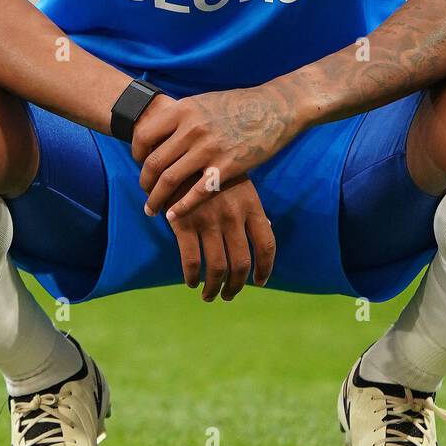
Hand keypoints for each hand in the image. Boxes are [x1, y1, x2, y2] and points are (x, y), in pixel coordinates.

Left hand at [133, 86, 300, 218]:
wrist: (275, 107)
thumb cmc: (238, 104)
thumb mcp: (203, 102)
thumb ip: (181, 117)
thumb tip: (160, 133)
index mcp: (183, 110)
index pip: (144, 136)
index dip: (136, 154)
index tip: (139, 165)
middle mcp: (191, 129)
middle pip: (153, 162)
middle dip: (144, 183)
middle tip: (145, 193)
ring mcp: (208, 149)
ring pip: (169, 180)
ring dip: (156, 199)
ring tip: (152, 210)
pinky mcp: (226, 167)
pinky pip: (196, 193)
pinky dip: (181, 208)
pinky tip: (174, 216)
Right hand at [169, 177, 275, 301]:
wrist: (178, 150)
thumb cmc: (212, 167)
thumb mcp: (239, 180)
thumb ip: (251, 206)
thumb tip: (267, 226)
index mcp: (251, 204)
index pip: (266, 245)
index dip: (265, 269)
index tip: (259, 282)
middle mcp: (233, 215)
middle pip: (241, 263)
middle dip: (236, 286)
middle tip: (229, 295)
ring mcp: (208, 220)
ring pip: (217, 267)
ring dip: (214, 287)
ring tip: (210, 295)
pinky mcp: (184, 222)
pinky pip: (191, 260)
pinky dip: (191, 276)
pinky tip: (190, 281)